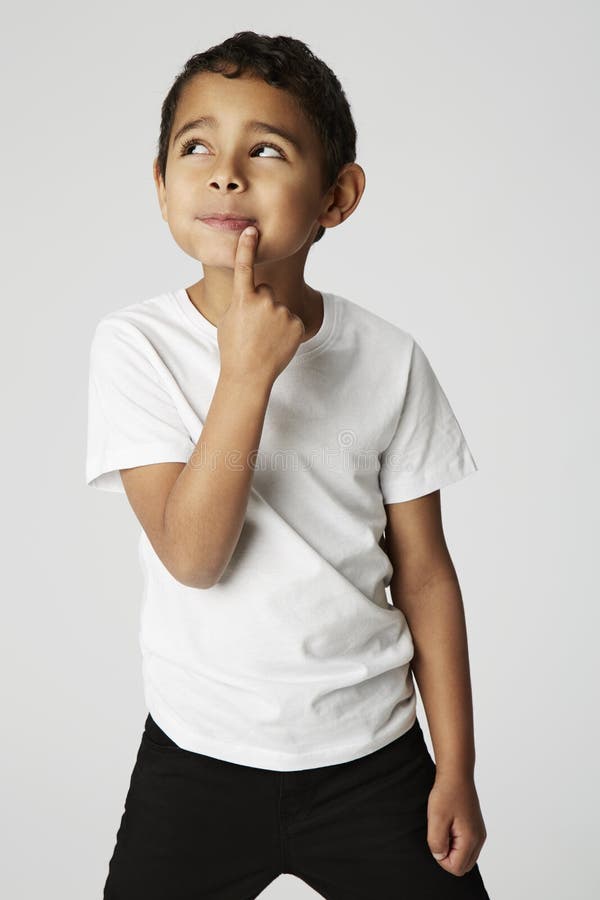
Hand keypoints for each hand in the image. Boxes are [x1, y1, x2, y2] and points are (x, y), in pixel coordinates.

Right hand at [217, 225, 305, 384]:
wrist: (249, 375)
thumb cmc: (234, 348)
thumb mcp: (229, 320)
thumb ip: (242, 301)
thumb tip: (253, 294)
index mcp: (243, 299)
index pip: (245, 267)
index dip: (247, 248)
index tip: (251, 230)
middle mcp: (264, 301)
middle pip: (266, 291)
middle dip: (262, 305)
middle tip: (254, 328)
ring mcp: (282, 312)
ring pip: (279, 307)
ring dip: (274, 320)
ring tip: (264, 340)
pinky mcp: (297, 324)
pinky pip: (291, 320)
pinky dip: (287, 331)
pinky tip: (277, 344)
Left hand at [426, 772, 487, 876]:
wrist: (457, 774)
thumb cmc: (446, 794)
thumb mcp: (436, 818)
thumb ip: (436, 842)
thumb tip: (440, 856)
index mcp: (471, 839)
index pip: (456, 868)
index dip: (441, 858)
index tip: (436, 837)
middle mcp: (479, 839)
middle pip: (463, 866)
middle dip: (448, 856)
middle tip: (440, 834)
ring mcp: (479, 834)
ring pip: (465, 857)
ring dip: (452, 849)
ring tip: (445, 828)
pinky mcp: (476, 828)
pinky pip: (467, 846)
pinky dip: (457, 842)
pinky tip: (450, 825)